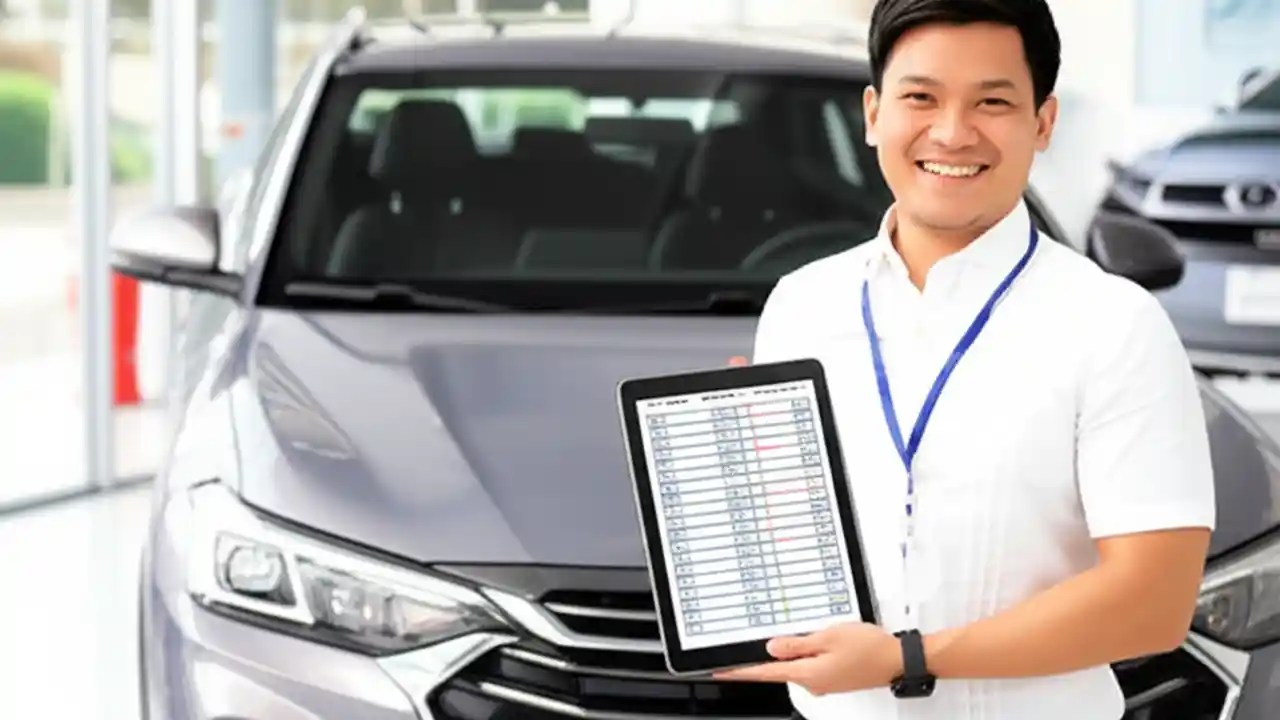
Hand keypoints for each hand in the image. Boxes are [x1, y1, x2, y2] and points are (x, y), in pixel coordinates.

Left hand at [712, 623, 902, 695]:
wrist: (897, 660)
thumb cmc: (869, 647)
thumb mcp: (828, 637)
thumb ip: (797, 644)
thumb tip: (771, 648)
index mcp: (808, 674)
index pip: (765, 673)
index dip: (740, 671)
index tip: (720, 670)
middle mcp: (813, 683)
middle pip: (780, 669)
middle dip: (770, 655)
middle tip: (763, 641)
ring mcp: (824, 683)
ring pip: (798, 666)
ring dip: (793, 653)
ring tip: (800, 636)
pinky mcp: (833, 679)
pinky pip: (811, 666)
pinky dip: (807, 654)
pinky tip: (816, 643)